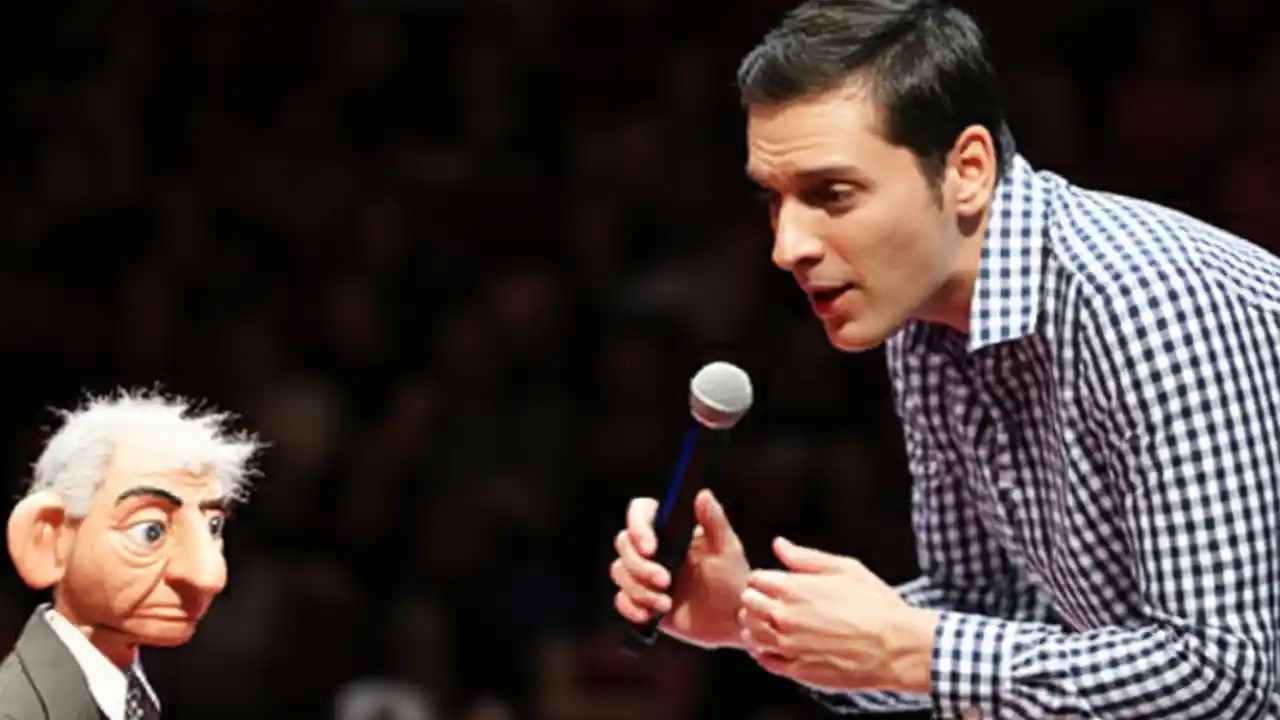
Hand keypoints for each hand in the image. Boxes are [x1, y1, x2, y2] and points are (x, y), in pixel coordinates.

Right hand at [610, 489, 749, 648]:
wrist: (731, 618)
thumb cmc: (732, 577)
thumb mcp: (727, 549)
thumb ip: (715, 521)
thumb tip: (702, 494)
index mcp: (670, 529)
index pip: (641, 513)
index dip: (637, 526)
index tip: (650, 547)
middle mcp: (653, 548)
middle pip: (624, 544)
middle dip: (640, 566)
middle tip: (666, 581)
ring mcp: (644, 574)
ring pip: (619, 571)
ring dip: (639, 589)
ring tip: (665, 604)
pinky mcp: (641, 599)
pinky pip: (621, 599)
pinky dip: (630, 608)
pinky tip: (649, 615)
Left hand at [738, 537, 938, 692]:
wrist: (896, 647)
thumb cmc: (875, 604)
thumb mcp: (844, 568)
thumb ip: (805, 558)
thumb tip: (778, 545)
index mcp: (793, 589)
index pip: (755, 579)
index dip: (765, 580)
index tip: (777, 584)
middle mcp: (784, 617)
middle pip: (747, 604)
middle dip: (757, 600)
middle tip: (774, 603)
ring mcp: (788, 646)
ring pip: (751, 633)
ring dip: (758, 626)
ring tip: (776, 624)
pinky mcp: (797, 670)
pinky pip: (764, 660)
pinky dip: (765, 652)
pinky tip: (779, 646)